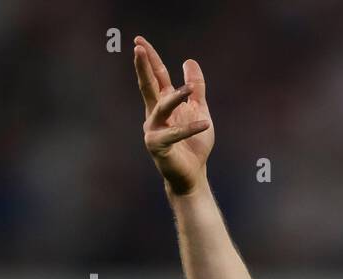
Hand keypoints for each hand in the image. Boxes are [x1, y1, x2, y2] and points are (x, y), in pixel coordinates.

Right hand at [134, 36, 213, 195]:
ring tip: (189, 89)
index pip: (156, 77)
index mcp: (163, 104)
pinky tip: (205, 123)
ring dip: (176, 98)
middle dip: (143, 67)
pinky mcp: (158, 146)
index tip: (139, 41)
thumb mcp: (199, 110)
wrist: (193, 174)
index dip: (149, 60)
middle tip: (137, 48)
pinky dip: (191, 129)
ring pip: (162, 108)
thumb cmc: (193, 145)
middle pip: (148, 86)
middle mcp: (154, 114)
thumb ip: (196, 88)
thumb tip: (189, 61)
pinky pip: (176, 134)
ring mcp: (153, 130)